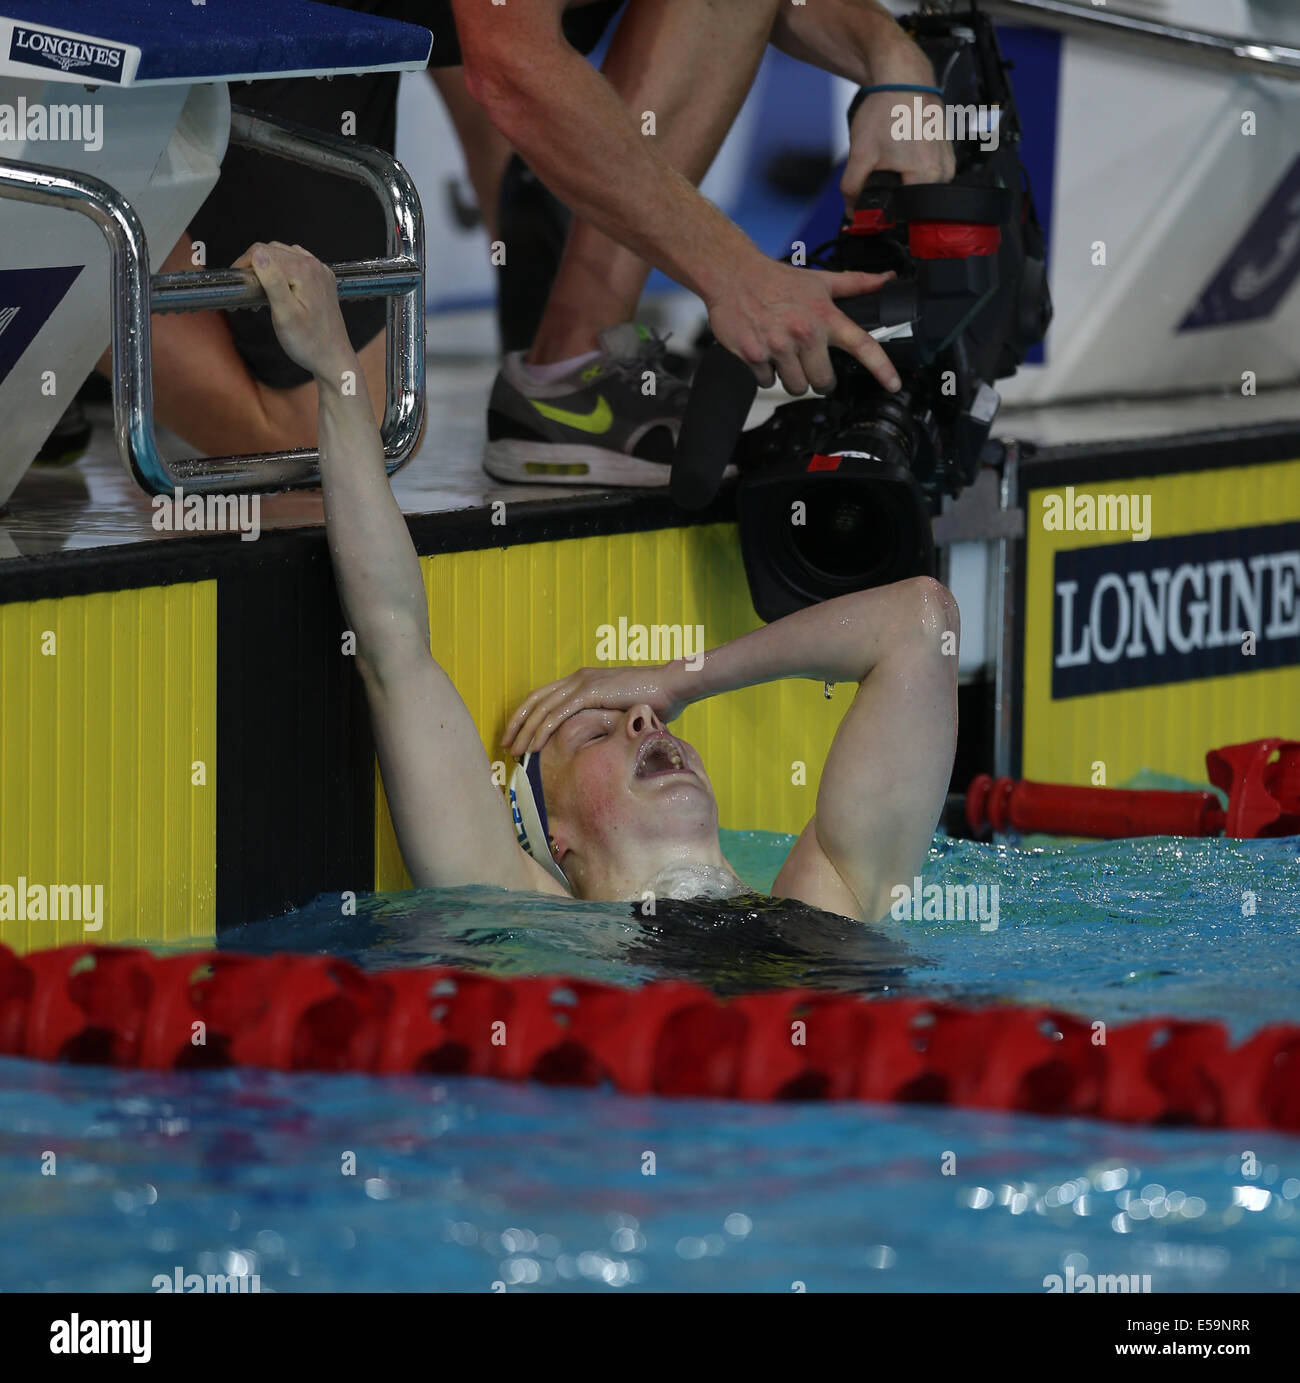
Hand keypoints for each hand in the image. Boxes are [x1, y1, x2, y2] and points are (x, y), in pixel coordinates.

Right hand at [233, 241, 355, 381]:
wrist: (333, 359)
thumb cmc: (308, 343)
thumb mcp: (284, 315)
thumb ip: (272, 282)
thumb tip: (258, 255)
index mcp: (304, 271)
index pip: (263, 251)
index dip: (244, 263)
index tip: (237, 281)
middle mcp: (315, 266)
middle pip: (274, 250)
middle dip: (256, 264)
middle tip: (247, 288)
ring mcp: (321, 272)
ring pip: (286, 255)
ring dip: (270, 265)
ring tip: (261, 287)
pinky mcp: (324, 281)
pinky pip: (299, 264)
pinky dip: (285, 268)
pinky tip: (280, 285)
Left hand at [504, 664, 694, 756]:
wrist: (672, 686)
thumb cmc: (654, 701)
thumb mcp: (621, 711)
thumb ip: (605, 720)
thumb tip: (600, 740)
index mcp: (583, 680)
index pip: (544, 696)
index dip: (526, 715)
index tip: (516, 735)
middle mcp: (578, 678)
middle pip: (535, 700)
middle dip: (517, 723)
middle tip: (505, 744)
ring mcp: (582, 683)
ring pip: (542, 708)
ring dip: (525, 730)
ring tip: (514, 750)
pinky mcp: (590, 692)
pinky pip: (558, 713)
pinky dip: (542, 730)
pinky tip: (533, 745)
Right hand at [707, 257, 901, 395]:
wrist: (732, 275)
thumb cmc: (775, 280)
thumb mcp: (819, 280)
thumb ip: (856, 284)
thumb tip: (886, 279)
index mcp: (824, 317)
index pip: (862, 345)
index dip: (881, 368)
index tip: (893, 384)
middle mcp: (804, 333)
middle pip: (822, 382)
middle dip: (817, 379)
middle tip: (809, 364)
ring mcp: (778, 346)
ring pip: (795, 386)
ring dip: (791, 377)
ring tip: (784, 355)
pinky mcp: (754, 356)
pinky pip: (767, 382)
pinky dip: (766, 373)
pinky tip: (764, 353)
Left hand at [841, 37, 955, 209]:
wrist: (903, 78)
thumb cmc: (886, 109)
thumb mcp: (860, 154)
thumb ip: (852, 190)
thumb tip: (852, 214)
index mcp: (927, 176)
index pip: (906, 216)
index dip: (886, 216)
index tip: (874, 204)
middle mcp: (944, 172)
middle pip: (913, 204)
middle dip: (893, 197)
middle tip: (881, 170)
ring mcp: (948, 161)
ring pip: (921, 189)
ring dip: (903, 182)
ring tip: (893, 156)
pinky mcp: (947, 152)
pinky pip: (929, 173)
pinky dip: (912, 168)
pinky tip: (902, 151)